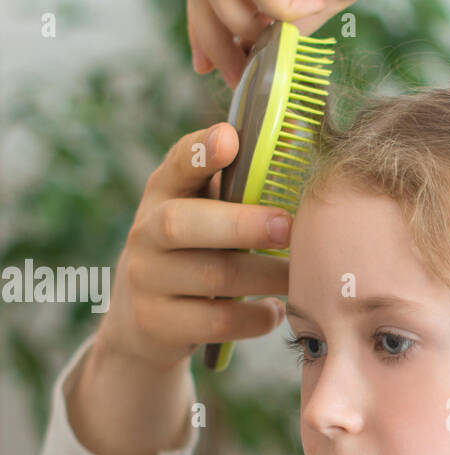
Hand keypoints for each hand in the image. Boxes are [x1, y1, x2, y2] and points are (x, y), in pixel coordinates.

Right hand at [97, 123, 290, 371]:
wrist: (144, 322)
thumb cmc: (196, 253)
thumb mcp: (205, 212)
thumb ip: (241, 180)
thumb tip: (298, 130)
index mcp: (164, 193)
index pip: (177, 164)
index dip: (200, 151)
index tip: (229, 139)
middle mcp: (147, 233)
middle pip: (184, 225)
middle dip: (241, 225)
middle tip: (287, 226)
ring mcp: (147, 280)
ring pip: (212, 277)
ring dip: (266, 275)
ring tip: (301, 274)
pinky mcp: (158, 324)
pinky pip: (217, 321)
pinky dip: (255, 317)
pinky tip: (275, 310)